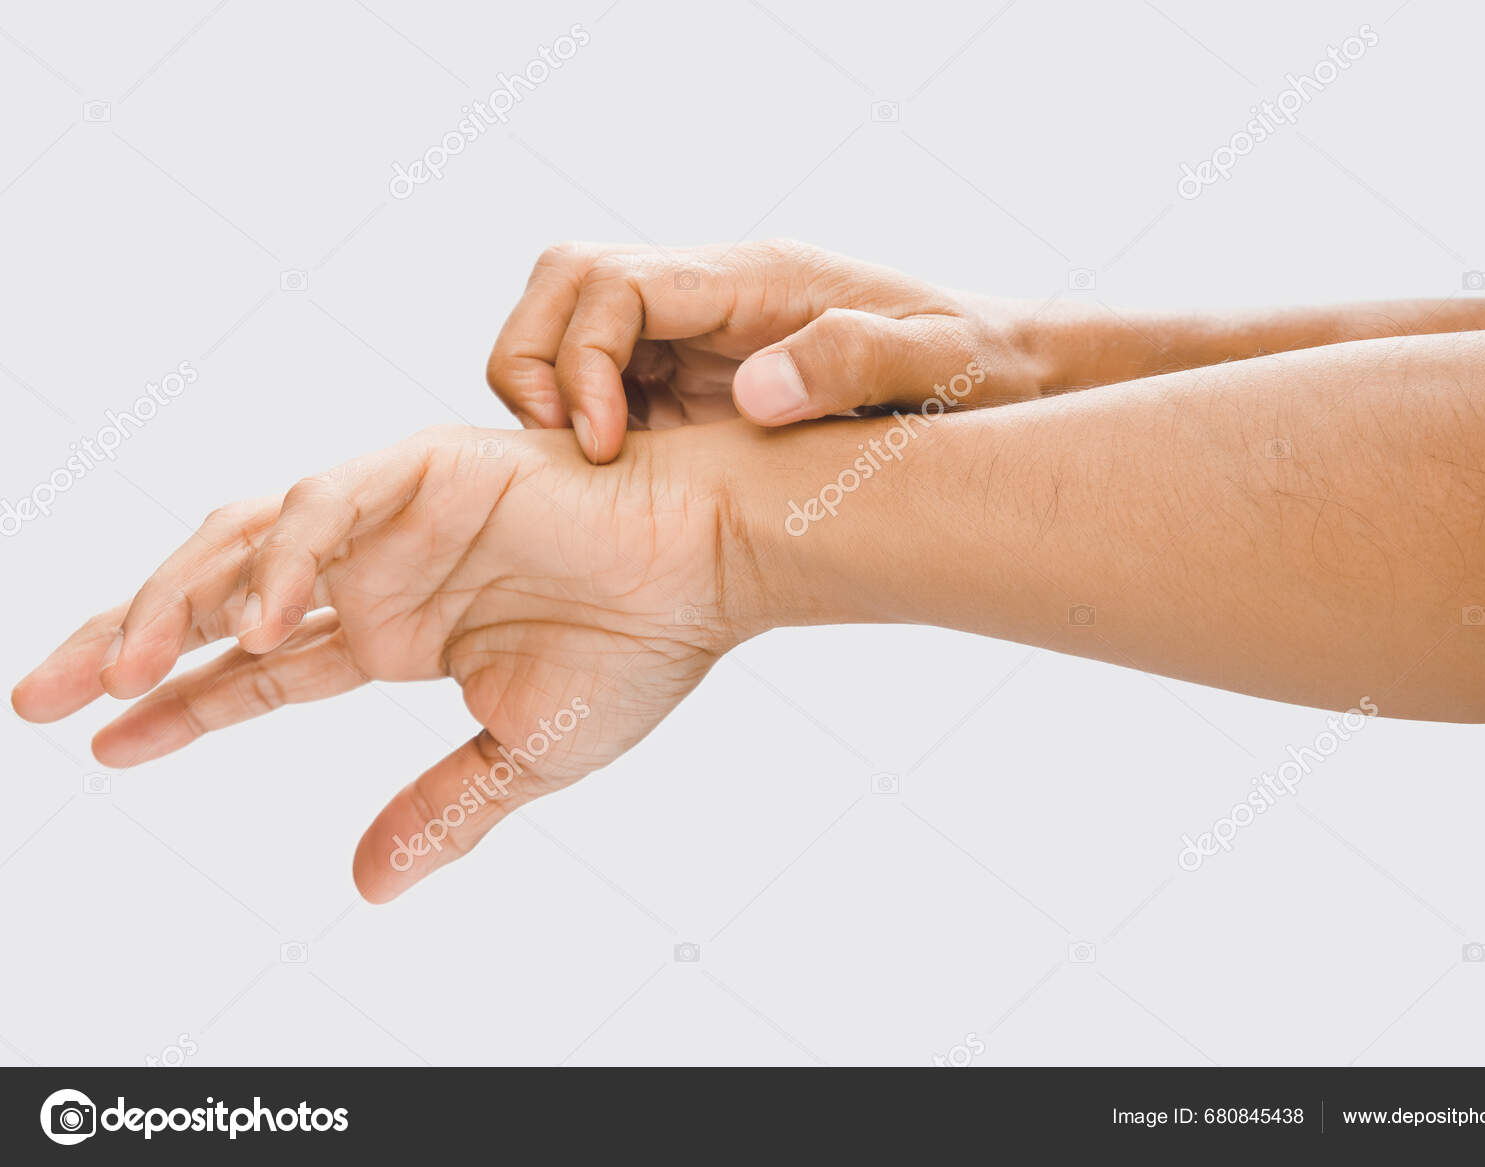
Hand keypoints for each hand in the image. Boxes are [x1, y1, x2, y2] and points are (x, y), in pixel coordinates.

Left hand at [12, 426, 739, 901]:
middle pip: (221, 595)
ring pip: (244, 537)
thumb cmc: (641, 647)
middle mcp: (379, 569)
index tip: (103, 741)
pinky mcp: (424, 469)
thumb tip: (362, 886)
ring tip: (120, 668)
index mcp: (398, 628)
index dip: (179, 705)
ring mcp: (394, 515)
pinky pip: (323, 506)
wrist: (714, 568)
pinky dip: (282, 557)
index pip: (260, 670)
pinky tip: (259, 625)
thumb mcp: (525, 756)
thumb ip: (440, 812)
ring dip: (176, 596)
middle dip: (128, 639)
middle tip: (41, 696)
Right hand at [484, 238, 1050, 461]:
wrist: (996, 377)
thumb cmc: (977, 370)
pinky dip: (586, 428)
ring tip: (586, 478)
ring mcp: (697, 336)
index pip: (615, 282)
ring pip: (572, 328)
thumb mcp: (941, 365)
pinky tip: (621, 494)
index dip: (582, 357)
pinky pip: (606, 384)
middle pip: (567, 283)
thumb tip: (754, 393)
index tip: (603, 446)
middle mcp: (711, 295)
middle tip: (563, 453)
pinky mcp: (695, 381)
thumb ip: (855, 363)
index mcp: (755, 280)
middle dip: (533, 359)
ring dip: (552, 394)